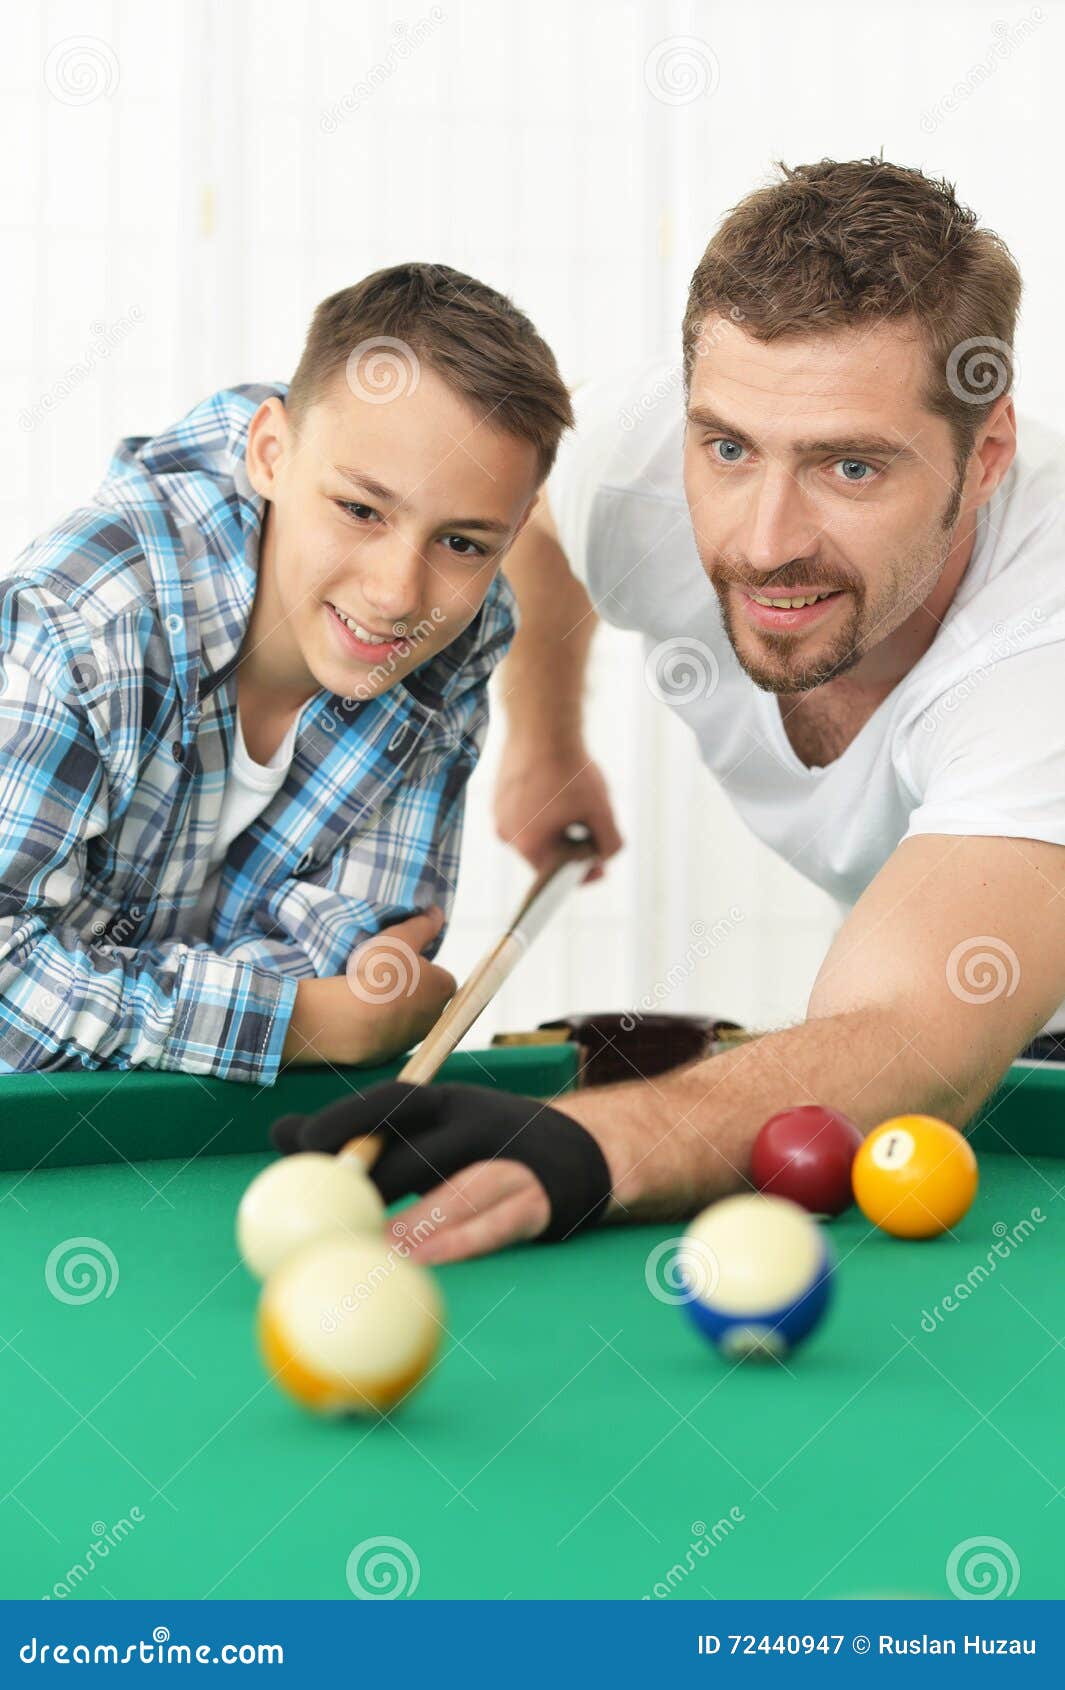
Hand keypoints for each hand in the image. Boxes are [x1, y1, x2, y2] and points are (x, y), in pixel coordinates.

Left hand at [270, 1079, 613, 1259]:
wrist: (590, 1150)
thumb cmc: (483, 1149)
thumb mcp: (429, 1130)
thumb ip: (364, 1138)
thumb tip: (279, 1135)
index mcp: (445, 1102)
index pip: (391, 1100)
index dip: (344, 1118)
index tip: (297, 1144)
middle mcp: (479, 1122)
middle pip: (418, 1151)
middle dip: (369, 1182)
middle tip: (323, 1218)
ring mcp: (512, 1159)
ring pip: (459, 1190)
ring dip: (414, 1222)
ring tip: (372, 1249)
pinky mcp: (541, 1199)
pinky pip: (496, 1225)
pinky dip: (459, 1243)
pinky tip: (426, 1264)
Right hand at [281, 909, 455, 1067]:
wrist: (352, 1017)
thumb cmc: (380, 972)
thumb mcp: (401, 937)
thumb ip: (422, 925)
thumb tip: (437, 913)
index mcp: (445, 988)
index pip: (440, 976)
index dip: (420, 967)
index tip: (400, 962)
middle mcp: (436, 1017)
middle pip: (425, 999)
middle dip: (408, 990)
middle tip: (382, 977)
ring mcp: (413, 1039)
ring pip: (405, 1019)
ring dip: (392, 1009)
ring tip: (366, 995)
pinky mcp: (390, 1053)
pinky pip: (385, 1035)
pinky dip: (375, 1026)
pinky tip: (358, 1014)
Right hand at [494, 740, 622, 880]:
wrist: (542, 727)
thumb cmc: (570, 770)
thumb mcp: (602, 811)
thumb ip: (610, 844)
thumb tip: (604, 857)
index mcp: (528, 845)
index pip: (557, 875)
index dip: (583, 872)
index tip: (599, 866)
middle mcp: (506, 834)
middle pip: (546, 852)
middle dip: (571, 843)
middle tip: (593, 825)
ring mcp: (498, 812)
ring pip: (535, 829)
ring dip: (558, 823)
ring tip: (574, 799)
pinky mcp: (497, 793)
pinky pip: (524, 811)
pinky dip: (542, 806)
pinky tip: (558, 785)